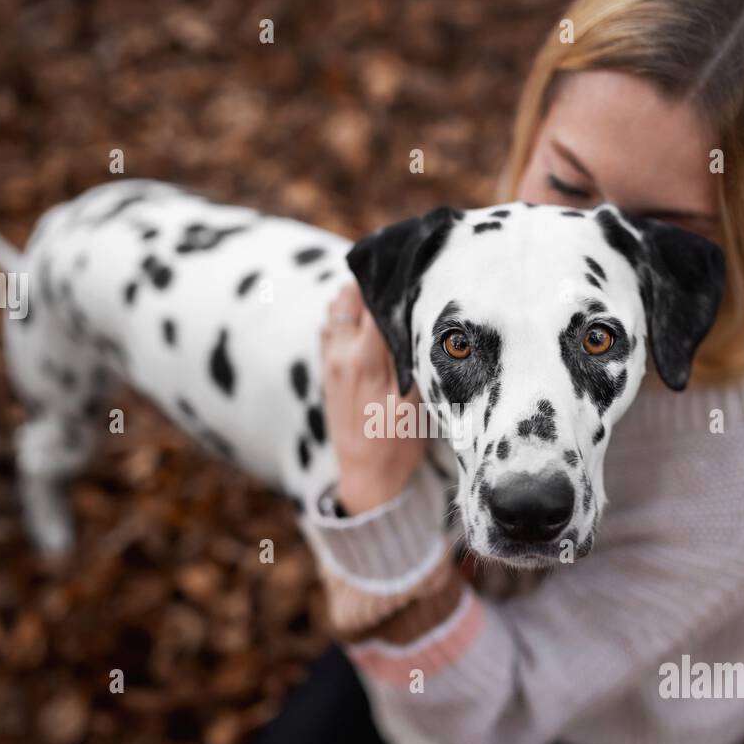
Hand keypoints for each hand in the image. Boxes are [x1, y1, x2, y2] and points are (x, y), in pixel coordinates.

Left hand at [321, 283, 425, 514]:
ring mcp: (330, 361)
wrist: (366, 478)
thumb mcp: (415, 401)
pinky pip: (331, 327)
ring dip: (359, 298)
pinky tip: (368, 321)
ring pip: (338, 308)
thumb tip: (413, 312)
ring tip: (386, 298)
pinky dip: (348, 316)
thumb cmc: (398, 443)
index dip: (393, 279)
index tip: (413, 265)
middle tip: (403, 279)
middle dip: (375, 282)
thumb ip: (410, 353)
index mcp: (364, 358)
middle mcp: (340, 353)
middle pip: (351, 296)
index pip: (374, 299)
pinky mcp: (327, 370)